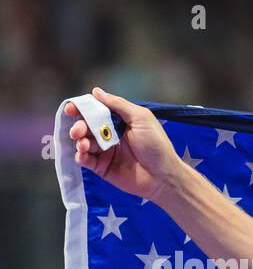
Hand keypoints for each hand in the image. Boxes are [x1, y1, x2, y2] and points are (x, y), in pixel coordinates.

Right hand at [64, 86, 182, 201]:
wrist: (164, 176)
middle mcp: (111, 135)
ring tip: (84, 144)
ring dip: (80, 141)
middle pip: (86, 126)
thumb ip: (118, 104)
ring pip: (84, 142)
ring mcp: (106, 152)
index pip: (95, 111)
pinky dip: (81, 156)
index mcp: (119, 121)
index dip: (81, 108)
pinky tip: (82, 155)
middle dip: (79, 126)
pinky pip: (86, 161)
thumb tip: (96, 91)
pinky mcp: (103, 168)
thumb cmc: (157, 146)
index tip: (71, 109)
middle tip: (78, 131)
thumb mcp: (141, 118)